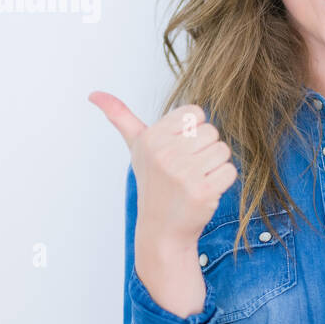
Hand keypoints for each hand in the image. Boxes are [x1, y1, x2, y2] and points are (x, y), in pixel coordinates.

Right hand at [88, 91, 237, 249]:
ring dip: (215, 165)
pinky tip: (204, 191)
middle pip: (211, 131)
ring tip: (195, 179)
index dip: (193, 130)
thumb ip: (120, 117)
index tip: (180, 148)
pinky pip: (230, 171)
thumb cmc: (153, 182)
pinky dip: (223, 181)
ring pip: (223, 150)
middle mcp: (165, 153)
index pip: (195, 113)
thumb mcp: (136, 147)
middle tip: (187, 169)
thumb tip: (94, 94)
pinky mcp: (202, 191)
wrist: (161, 229)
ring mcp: (183, 173)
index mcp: (151, 137)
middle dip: (205, 149)